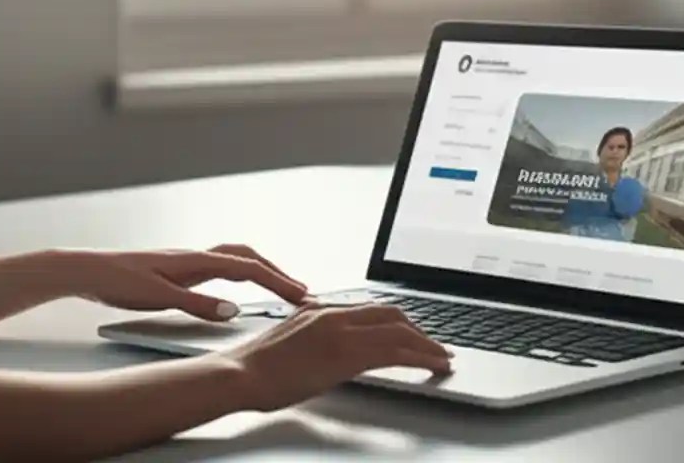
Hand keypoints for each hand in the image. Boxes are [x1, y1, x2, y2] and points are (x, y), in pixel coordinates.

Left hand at [74, 244, 308, 320]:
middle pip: (248, 257)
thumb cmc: (119, 280)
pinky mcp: (180, 269)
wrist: (90, 269)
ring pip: (236, 258)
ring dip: (261, 269)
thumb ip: (197, 304)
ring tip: (280, 285)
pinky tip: (240, 283)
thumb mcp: (159, 297)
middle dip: (277, 272)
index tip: (300, 295)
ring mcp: (188, 261)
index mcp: (196, 261)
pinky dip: (242, 271)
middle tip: (300, 291)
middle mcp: (196, 256)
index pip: (248, 269)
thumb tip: (233, 311)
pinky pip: (222, 265)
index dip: (278, 281)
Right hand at [220, 302, 453, 411]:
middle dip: (417, 330)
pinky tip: (431, 367)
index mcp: (318, 309)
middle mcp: (333, 313)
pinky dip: (419, 357)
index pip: (368, 309)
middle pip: (390, 313)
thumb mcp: (288, 342)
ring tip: (442, 359)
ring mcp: (341, 331)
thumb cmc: (255, 367)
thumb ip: (311, 338)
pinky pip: (394, 352)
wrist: (240, 374)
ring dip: (426, 345)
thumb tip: (327, 348)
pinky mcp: (346, 353)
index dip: (396, 322)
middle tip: (433, 347)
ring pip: (399, 330)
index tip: (411, 334)